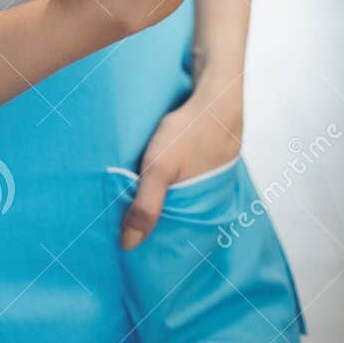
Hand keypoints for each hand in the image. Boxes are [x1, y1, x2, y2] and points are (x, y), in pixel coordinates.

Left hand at [120, 78, 243, 248]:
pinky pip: (184, 177)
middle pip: (178, 218)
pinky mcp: (204, 159)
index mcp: (203, 208)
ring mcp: (209, 177)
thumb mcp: (159, 168)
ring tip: (134, 203)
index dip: (157, 243)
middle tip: (126, 227)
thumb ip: (145, 206)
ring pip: (180, 196)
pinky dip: (169, 180)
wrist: (217, 93)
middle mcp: (209, 197)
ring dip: (162, 199)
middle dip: (156, 224)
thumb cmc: (191, 131)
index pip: (177, 237)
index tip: (132, 249)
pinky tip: (152, 174)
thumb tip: (128, 245)